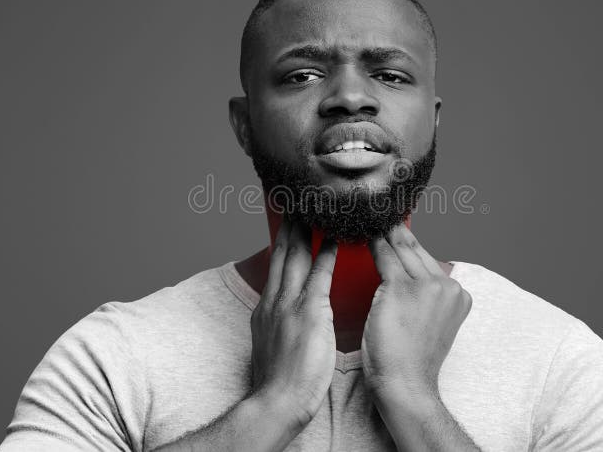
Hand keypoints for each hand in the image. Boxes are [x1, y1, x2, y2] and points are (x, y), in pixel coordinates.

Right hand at [249, 217, 338, 425]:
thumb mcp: (272, 344)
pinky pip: (319, 274)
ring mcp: (289, 304)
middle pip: (282, 252)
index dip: (281, 240)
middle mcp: (274, 300)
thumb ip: (280, 324)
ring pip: (296, 256)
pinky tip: (335, 239)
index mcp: (266, 307)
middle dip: (290, 225)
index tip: (288, 221)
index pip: (274, 265)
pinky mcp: (309, 311)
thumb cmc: (280, 381)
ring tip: (315, 207)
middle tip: (298, 200)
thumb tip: (289, 318)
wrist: (277, 401)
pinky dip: (326, 254)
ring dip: (305, 230)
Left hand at [362, 223, 471, 399]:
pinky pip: (383, 257)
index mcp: (457, 295)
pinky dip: (372, 244)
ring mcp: (427, 285)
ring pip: (399, 248)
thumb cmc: (409, 361)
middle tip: (378, 213)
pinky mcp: (402, 287)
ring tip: (367, 218)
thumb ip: (425, 298)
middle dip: (395, 230)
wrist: (406, 386)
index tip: (394, 226)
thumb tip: (405, 276)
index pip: (428, 260)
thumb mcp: (428, 324)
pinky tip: (362, 234)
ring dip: (382, 231)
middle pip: (415, 249)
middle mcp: (447, 286)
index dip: (408, 242)